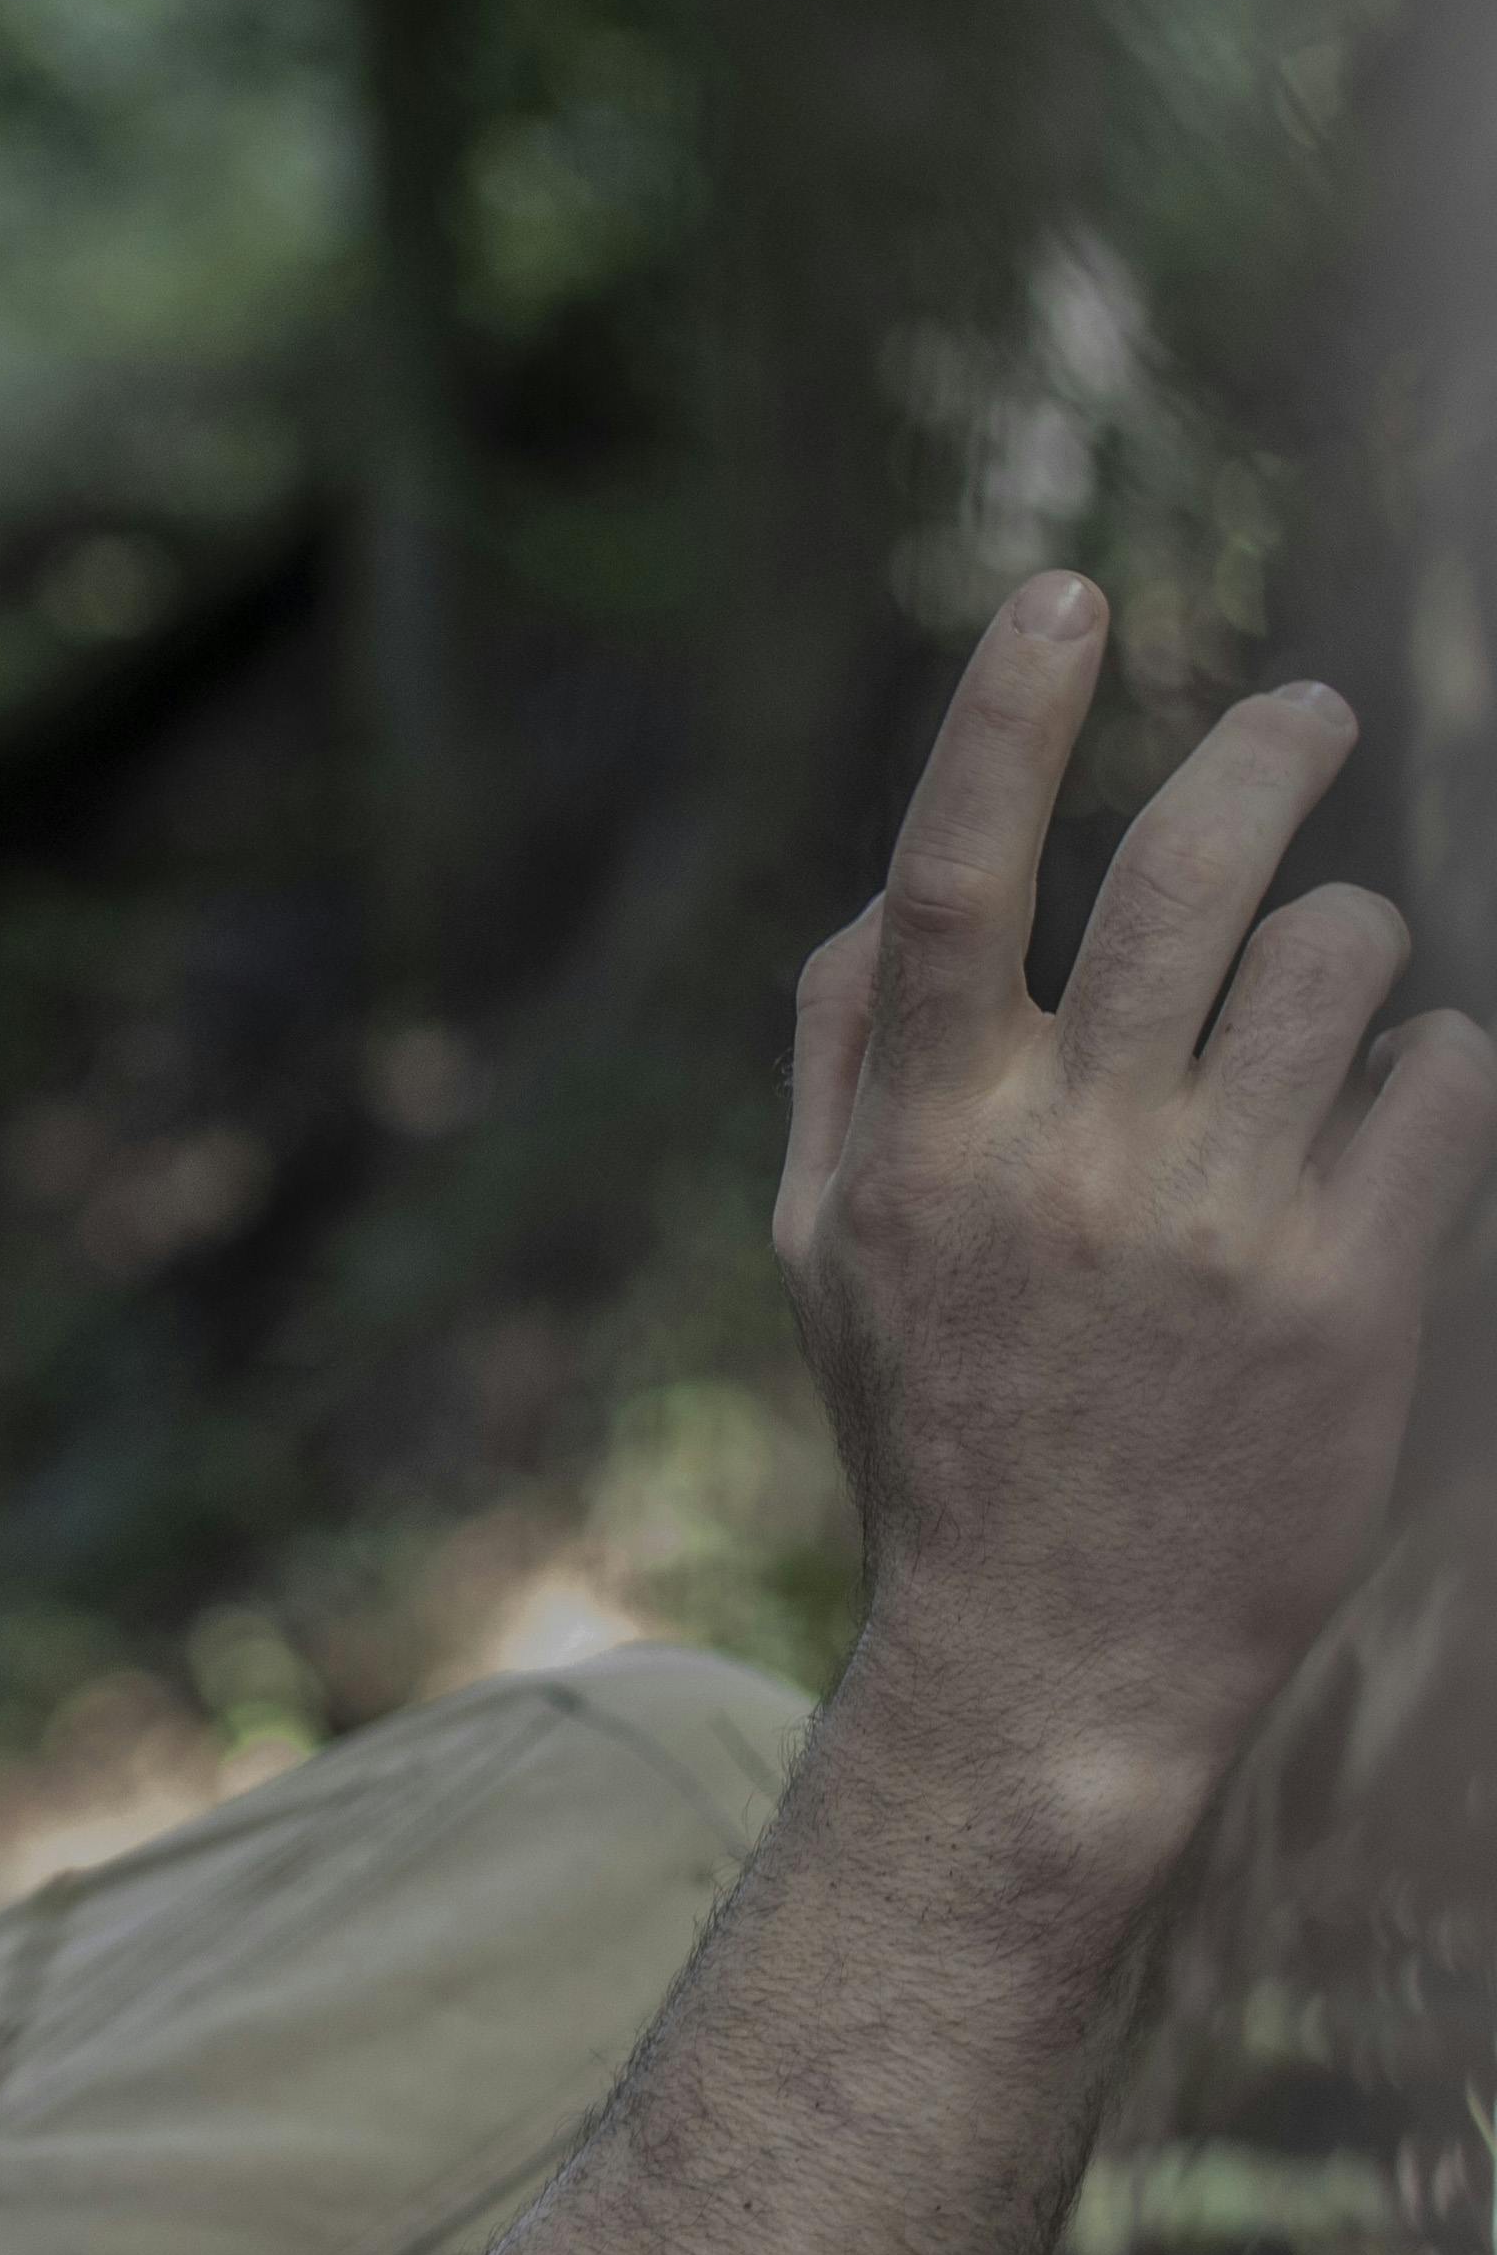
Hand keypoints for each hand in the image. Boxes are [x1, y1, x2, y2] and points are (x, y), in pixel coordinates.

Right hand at [780, 572, 1496, 1843]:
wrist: (1058, 1663)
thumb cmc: (934, 1432)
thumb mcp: (820, 1251)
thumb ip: (841, 1058)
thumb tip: (892, 888)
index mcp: (924, 1137)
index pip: (957, 877)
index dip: (1006, 719)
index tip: (1062, 592)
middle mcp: (1067, 1159)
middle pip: (1193, 870)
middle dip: (1269, 749)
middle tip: (1306, 715)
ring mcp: (1217, 1224)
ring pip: (1342, 957)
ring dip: (1348, 946)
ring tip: (1326, 1002)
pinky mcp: (1354, 1290)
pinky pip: (1444, 1079)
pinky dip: (1429, 1072)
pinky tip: (1381, 1130)